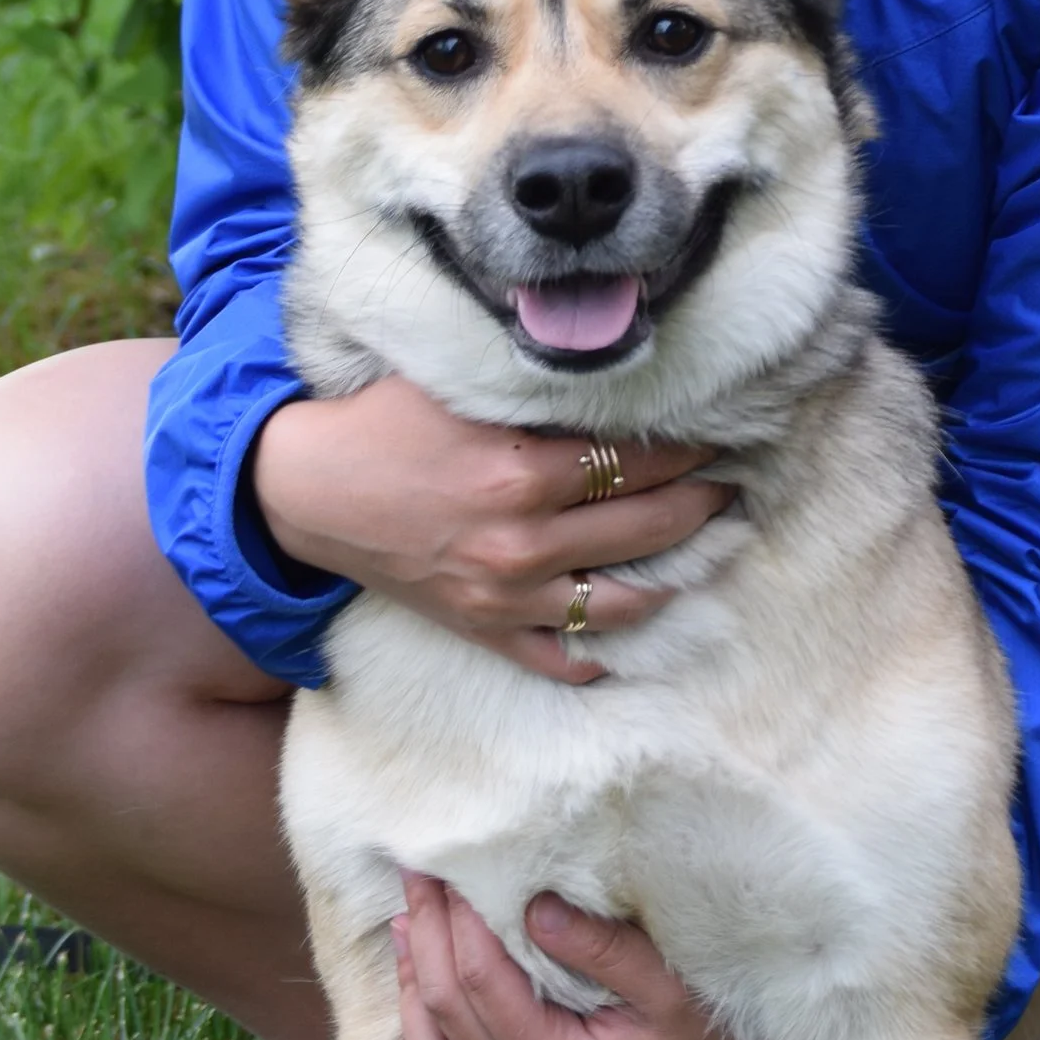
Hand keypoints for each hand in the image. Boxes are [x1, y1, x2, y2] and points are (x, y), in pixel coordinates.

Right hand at [252, 381, 732, 683]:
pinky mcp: (484, 630)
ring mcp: (506, 596)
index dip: (689, 448)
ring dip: (676, 576)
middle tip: (732, 488)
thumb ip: (536, 394)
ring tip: (704, 551)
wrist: (307, 491)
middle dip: (701, 505)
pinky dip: (601, 653)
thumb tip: (615, 383)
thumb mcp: (462, 389)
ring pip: (622, 601)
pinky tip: (632, 629)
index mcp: (522, 472)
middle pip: (647, 527)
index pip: (638, 461)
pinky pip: (561, 657)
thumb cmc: (382, 423)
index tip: (721, 436)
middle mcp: (523, 542)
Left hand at [392, 874, 793, 1039]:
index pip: (478, 979)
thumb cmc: (712, 1039)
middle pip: (444, 1008)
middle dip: (426, 934)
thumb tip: (534, 905)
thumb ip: (601, 947)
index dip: (456, 917)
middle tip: (418, 874)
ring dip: (410, 991)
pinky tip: (416, 1020)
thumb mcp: (670, 985)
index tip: (449, 863)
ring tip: (406, 928)